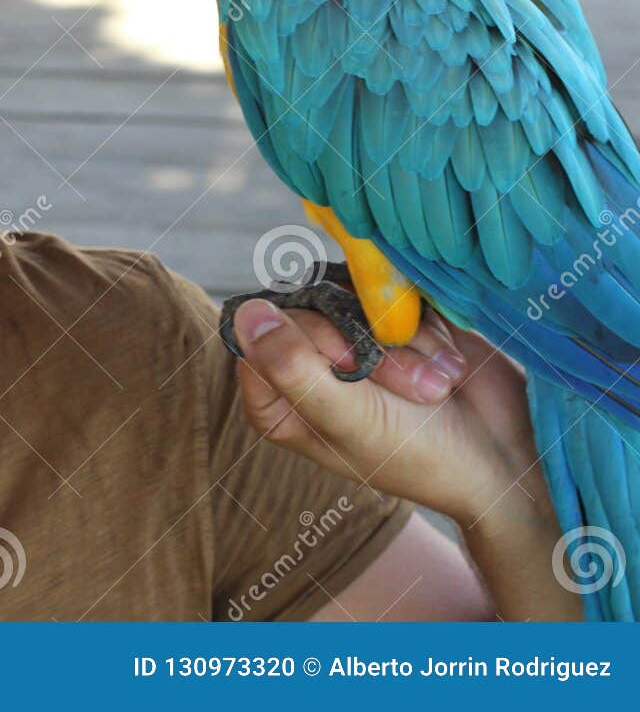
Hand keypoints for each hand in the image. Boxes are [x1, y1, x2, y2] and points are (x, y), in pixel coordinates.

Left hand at [230, 298, 550, 531]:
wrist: (503, 458)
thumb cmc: (420, 454)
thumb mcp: (351, 419)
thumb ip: (294, 369)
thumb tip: (247, 314)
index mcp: (276, 400)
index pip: (258, 335)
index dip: (308, 342)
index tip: (351, 372)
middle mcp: (303, 366)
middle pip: (306, 309)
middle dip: (365, 346)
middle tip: (407, 389)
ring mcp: (347, 340)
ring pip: (350, 297)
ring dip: (402, 340)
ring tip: (431, 386)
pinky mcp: (388, 321)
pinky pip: (390, 293)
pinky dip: (423, 327)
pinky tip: (443, 364)